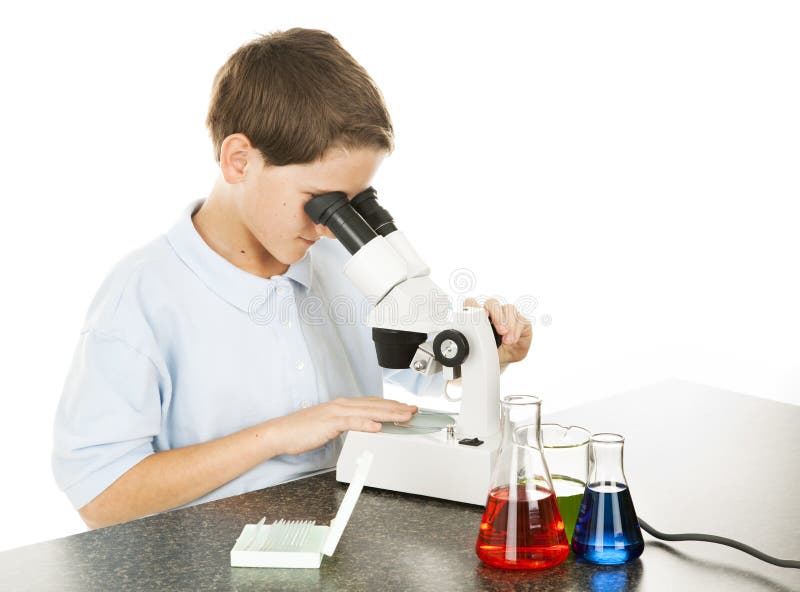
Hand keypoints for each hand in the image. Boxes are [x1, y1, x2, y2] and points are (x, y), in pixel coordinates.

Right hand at [271, 397, 416, 455]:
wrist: (282, 433)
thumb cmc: (303, 431)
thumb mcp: (331, 426)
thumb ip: (348, 424)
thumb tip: (364, 426)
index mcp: (343, 405)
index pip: (373, 403)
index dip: (392, 405)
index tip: (406, 408)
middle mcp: (342, 405)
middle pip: (375, 405)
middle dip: (397, 408)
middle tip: (415, 410)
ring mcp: (336, 412)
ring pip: (368, 411)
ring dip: (389, 414)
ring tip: (405, 416)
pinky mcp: (329, 422)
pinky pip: (351, 422)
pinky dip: (366, 424)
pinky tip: (378, 427)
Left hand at [464, 297, 531, 365]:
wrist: (503, 359)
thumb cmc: (489, 350)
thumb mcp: (479, 349)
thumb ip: (472, 342)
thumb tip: (461, 342)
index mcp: (478, 316)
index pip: (472, 303)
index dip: (473, 306)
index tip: (476, 318)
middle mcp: (493, 313)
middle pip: (492, 303)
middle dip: (496, 315)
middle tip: (499, 330)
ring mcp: (507, 315)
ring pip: (509, 308)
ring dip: (508, 323)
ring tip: (506, 340)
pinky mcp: (521, 321)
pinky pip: (521, 319)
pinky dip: (516, 330)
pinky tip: (512, 339)